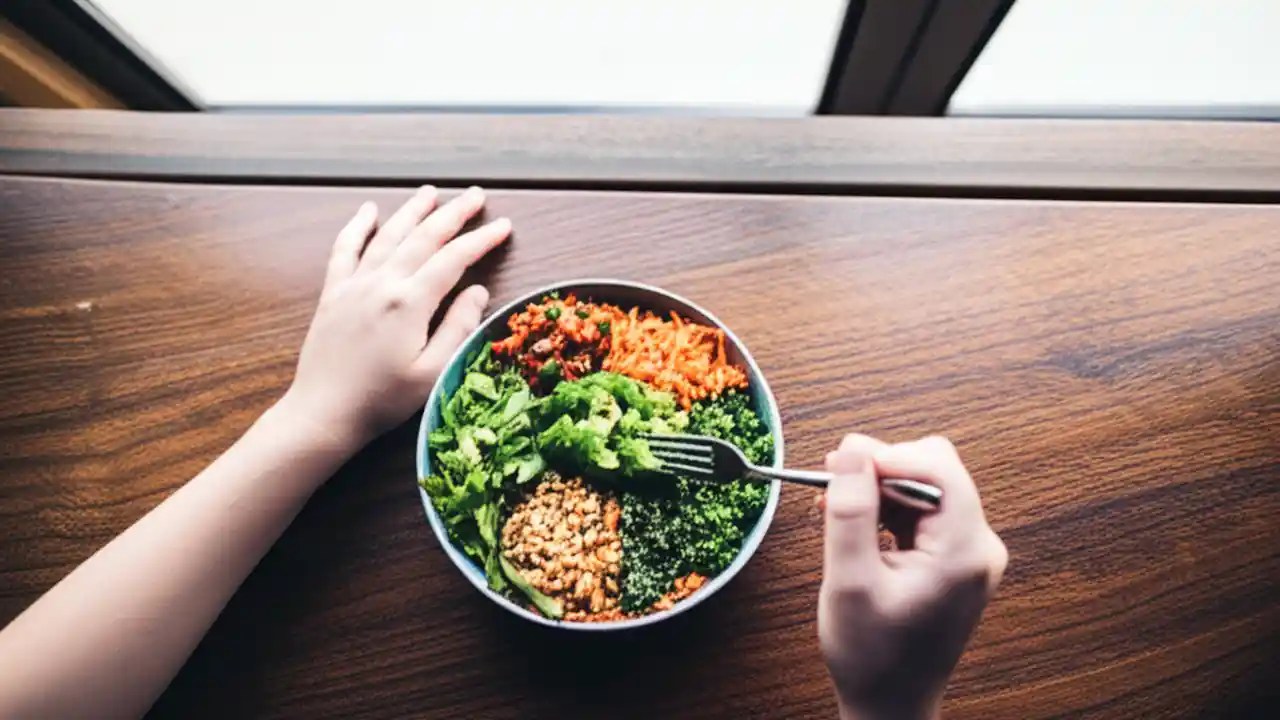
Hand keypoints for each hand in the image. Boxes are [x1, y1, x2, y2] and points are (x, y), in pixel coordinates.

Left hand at [279, 186, 510, 448]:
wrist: (323, 413)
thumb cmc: (382, 401)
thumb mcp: (432, 372)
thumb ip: (458, 328)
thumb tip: (478, 291)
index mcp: (409, 303)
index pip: (454, 259)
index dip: (481, 240)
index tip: (504, 225)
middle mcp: (381, 284)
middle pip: (424, 237)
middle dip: (453, 213)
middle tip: (476, 195)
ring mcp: (354, 285)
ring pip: (388, 235)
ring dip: (412, 211)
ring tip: (431, 192)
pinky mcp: (333, 293)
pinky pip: (345, 248)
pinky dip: (358, 226)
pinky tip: (368, 210)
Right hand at [818, 435, 1006, 719]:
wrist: (890, 705)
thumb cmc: (872, 657)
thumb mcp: (849, 581)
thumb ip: (850, 512)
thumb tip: (849, 451)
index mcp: (964, 552)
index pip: (937, 467)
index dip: (887, 455)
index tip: (841, 464)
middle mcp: (978, 546)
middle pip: (933, 470)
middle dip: (879, 470)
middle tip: (831, 488)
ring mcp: (969, 552)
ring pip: (924, 486)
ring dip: (878, 489)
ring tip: (836, 510)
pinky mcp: (954, 558)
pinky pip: (922, 511)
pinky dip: (886, 509)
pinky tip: (856, 526)